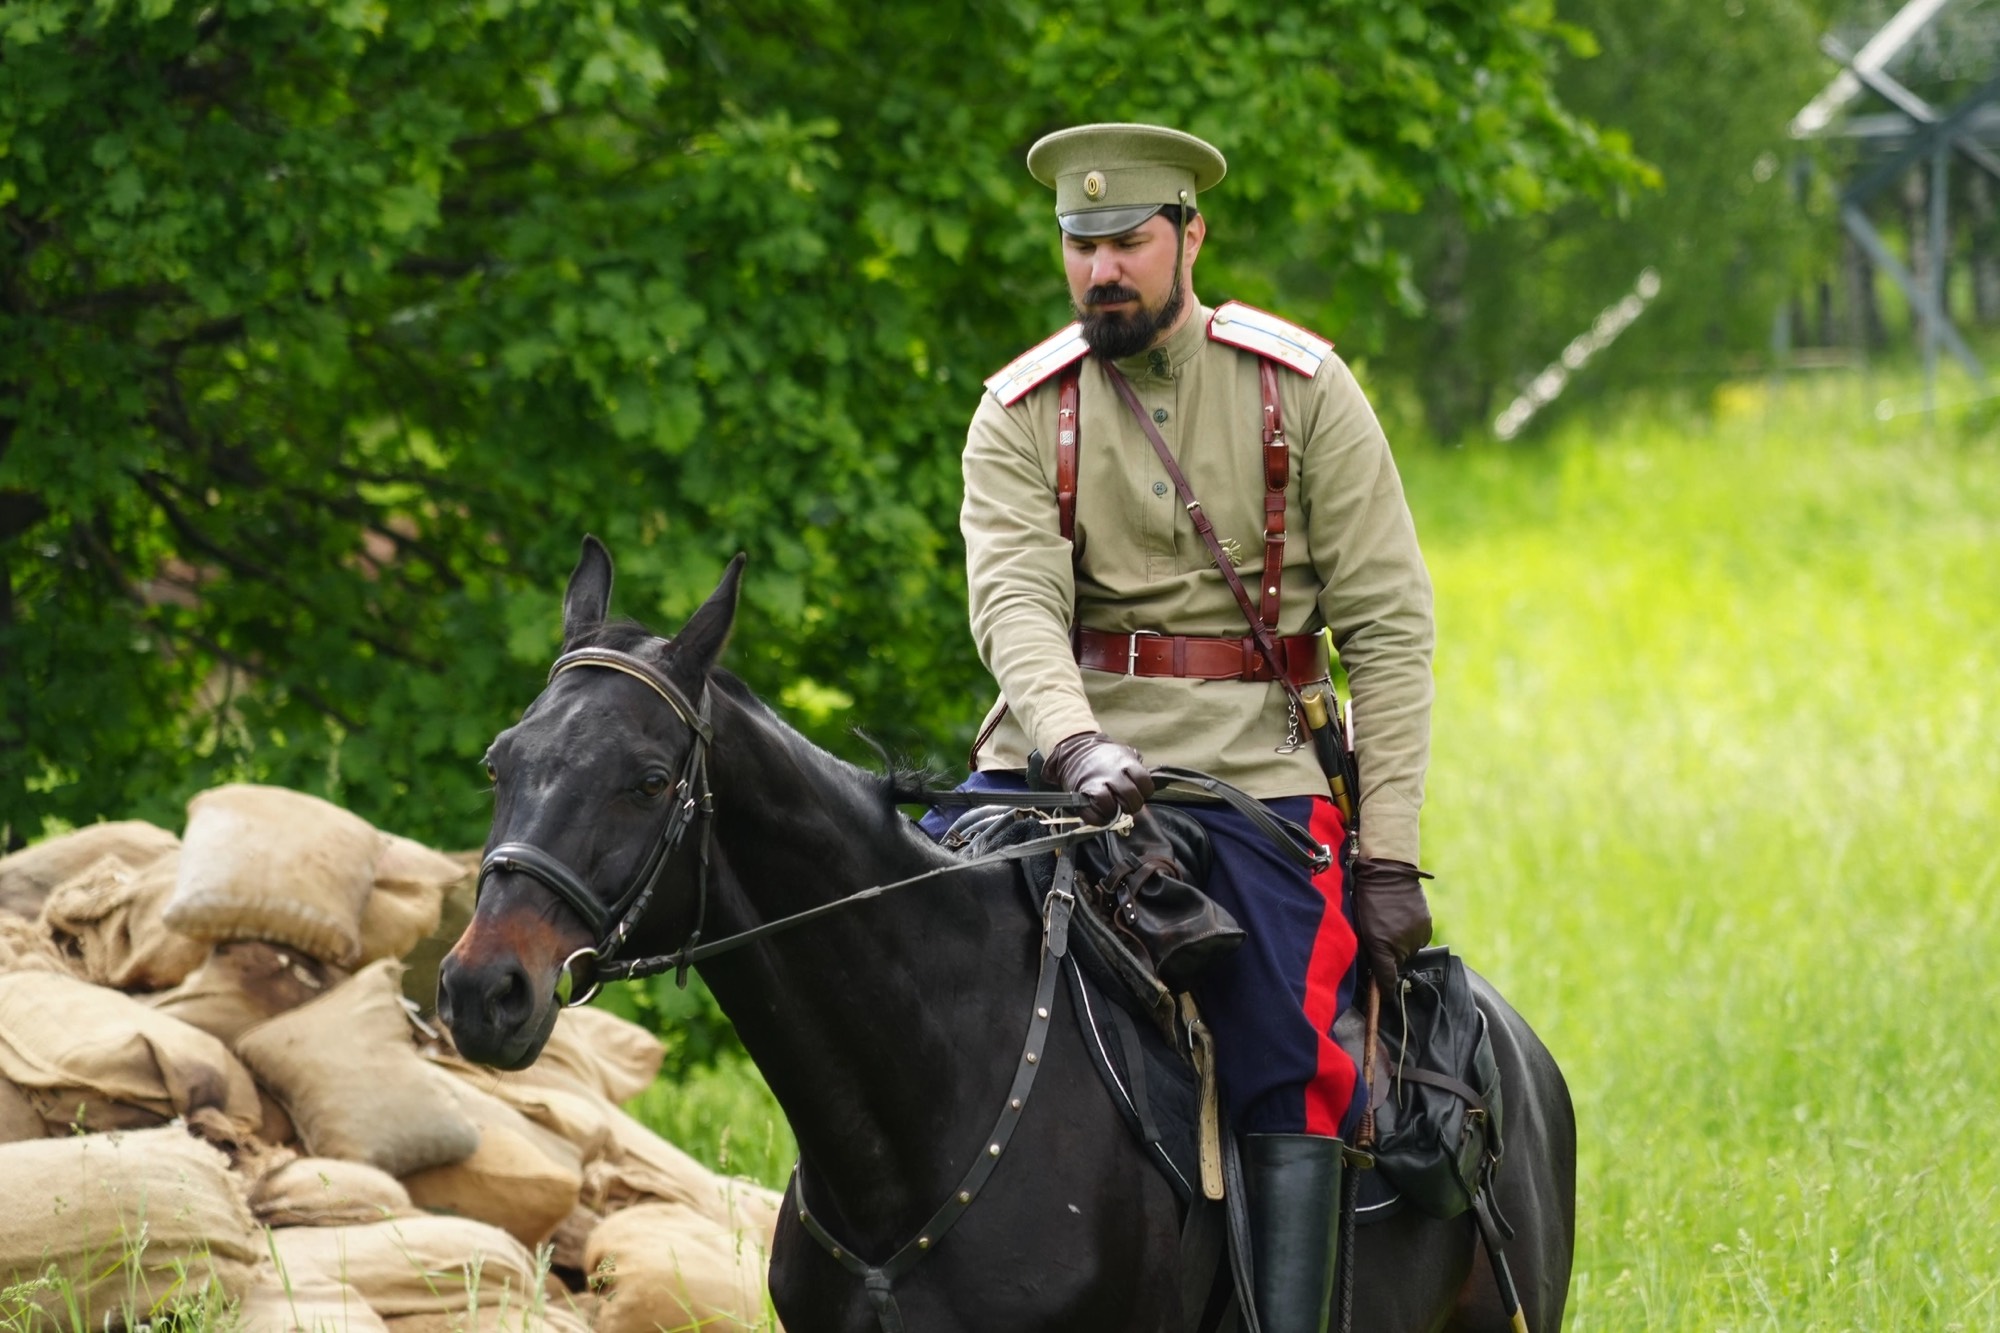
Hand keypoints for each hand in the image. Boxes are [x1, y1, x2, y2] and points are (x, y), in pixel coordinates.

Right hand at [1042, 731, 1153, 825]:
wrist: (1076, 751)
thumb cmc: (1105, 757)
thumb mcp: (1124, 754)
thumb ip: (1138, 767)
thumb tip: (1153, 782)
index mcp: (1124, 762)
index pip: (1144, 780)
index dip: (1146, 790)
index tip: (1141, 791)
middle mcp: (1111, 773)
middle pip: (1130, 795)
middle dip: (1133, 804)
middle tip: (1128, 804)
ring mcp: (1095, 785)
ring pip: (1111, 806)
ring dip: (1115, 812)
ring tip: (1114, 809)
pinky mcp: (1081, 797)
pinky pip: (1093, 816)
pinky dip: (1100, 820)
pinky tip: (1103, 814)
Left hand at [1351, 857, 1432, 987]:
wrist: (1388, 872)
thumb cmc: (1367, 898)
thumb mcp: (1360, 927)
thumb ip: (1366, 951)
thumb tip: (1372, 968)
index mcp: (1382, 947)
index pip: (1386, 979)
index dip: (1384, 991)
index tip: (1384, 998)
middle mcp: (1402, 946)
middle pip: (1397, 964)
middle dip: (1389, 957)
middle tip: (1380, 936)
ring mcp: (1416, 936)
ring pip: (1408, 951)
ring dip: (1401, 945)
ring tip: (1391, 923)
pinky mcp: (1427, 926)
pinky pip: (1418, 939)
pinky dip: (1410, 935)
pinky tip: (1401, 919)